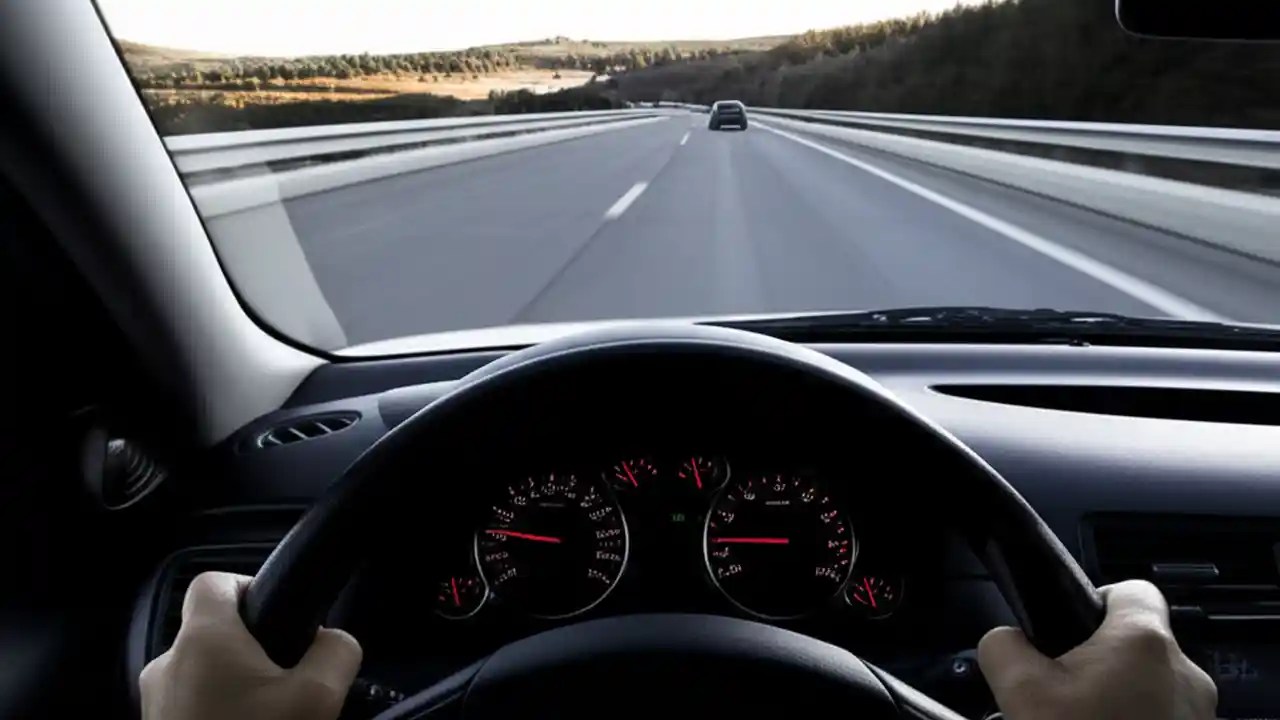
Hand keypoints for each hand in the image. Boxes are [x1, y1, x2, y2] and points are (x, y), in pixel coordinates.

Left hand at [139, 571, 362, 719]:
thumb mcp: (318, 698)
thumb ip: (337, 651)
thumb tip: (332, 642)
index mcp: (202, 639)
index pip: (214, 581)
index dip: (251, 587)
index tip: (282, 621)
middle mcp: (167, 665)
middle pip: (215, 633)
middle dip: (254, 652)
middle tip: (288, 682)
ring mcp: (155, 704)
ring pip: (205, 674)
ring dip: (237, 688)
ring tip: (271, 717)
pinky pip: (194, 705)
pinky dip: (221, 713)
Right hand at [977, 580, 1216, 719]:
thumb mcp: (1019, 691)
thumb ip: (1003, 646)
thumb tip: (1006, 641)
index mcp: (1143, 642)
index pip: (1130, 589)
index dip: (1093, 601)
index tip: (1068, 632)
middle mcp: (1185, 674)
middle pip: (1134, 645)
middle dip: (1096, 664)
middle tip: (1060, 693)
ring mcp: (1199, 715)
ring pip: (1148, 687)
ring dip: (1115, 700)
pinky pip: (1160, 719)